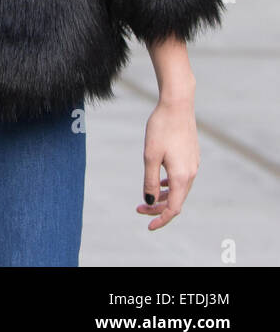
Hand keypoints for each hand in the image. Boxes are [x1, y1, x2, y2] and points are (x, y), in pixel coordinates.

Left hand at [137, 96, 199, 229]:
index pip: (173, 208)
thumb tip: (149, 201)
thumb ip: (149, 180)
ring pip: (179, 189)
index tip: (147, 225)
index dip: (161, 219)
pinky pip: (182, 178)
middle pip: (176, 200)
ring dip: (163, 196)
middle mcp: (191, 173)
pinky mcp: (191, 156)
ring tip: (146, 198)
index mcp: (182, 177)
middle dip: (158, 208)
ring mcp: (193, 165)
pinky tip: (159, 182)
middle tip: (138, 209)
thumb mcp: (150, 156)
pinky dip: (170, 185)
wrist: (177, 105)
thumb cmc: (161, 128)